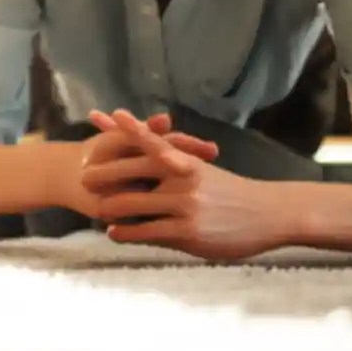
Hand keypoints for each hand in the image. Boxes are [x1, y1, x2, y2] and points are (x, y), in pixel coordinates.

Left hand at [83, 110, 288, 259]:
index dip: (124, 128)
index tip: (100, 116)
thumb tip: (153, 144)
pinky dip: (126, 232)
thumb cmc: (232, 191)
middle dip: (103, 175)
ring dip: (110, 208)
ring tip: (97, 211)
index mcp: (185, 159)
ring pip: (132, 204)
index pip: (149, 139)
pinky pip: (146, 232)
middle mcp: (182, 178)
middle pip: (130, 171)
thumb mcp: (204, 168)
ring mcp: (184, 205)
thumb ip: (176, 158)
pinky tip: (114, 234)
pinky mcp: (187, 232)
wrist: (269, 214)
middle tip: (81, 179)